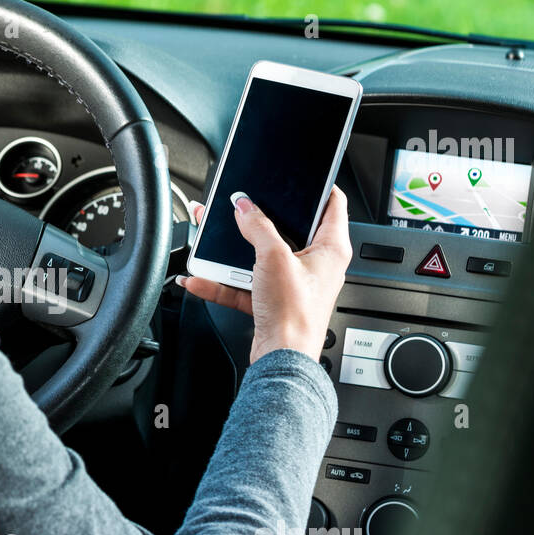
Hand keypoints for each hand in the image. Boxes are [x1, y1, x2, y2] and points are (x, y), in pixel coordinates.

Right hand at [177, 186, 351, 362]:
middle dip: (258, 219)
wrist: (281, 359)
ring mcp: (292, 283)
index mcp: (331, 248)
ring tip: (210, 240)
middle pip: (287, 230)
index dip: (318, 186)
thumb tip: (245, 206)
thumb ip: (257, 226)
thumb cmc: (295, 314)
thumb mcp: (273, 257)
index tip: (300, 176)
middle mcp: (315, 264)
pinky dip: (223, 280)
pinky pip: (244, 284)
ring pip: (260, 257)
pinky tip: (201, 276)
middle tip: (241, 206)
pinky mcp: (272, 301)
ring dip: (233, 251)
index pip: (333, 204)